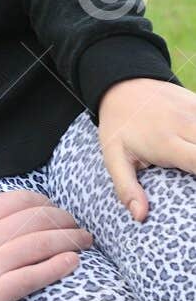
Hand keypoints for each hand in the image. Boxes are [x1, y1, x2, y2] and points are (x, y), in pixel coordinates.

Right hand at [0, 180, 91, 300]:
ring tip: (84, 242)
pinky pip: (32, 277)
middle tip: (78, 226)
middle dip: (63, 220)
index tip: (55, 209)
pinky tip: (72, 262)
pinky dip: (55, 268)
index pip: (20, 201)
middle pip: (37, 220)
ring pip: (41, 245)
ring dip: (68, 241)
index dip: (44, 203)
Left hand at [97, 77, 195, 222]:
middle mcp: (185, 124)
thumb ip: (126, 187)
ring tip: (193, 163)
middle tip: (193, 174)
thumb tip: (139, 217)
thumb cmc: (118, 125)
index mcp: (165, 142)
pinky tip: (194, 143)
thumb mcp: (113, 156)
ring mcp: (195, 111)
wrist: (121, 84)